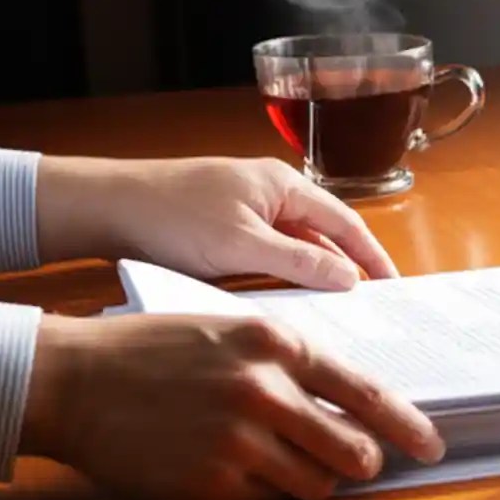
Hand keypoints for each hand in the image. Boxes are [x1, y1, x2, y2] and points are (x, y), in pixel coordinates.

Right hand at [21, 314, 444, 499]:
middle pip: (353, 449)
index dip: (407, 426)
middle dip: (362, 461)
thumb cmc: (156, 350)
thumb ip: (294, 364)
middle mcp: (265, 392)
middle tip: (359, 463)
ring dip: (315, 481)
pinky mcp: (211, 484)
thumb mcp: (232, 332)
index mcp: (277, 346)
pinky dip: (268, 494)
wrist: (75, 379)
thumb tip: (352, 403)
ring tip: (284, 463)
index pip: (366, 393)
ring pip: (317, 483)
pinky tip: (238, 472)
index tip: (430, 445)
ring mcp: (238, 441)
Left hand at [36, 155, 396, 289]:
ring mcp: (248, 211)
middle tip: (374, 307)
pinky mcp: (226, 230)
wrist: (104, 208)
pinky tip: (291, 305)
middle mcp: (272, 193)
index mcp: (284, 185)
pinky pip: (270, 257)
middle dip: (350, 269)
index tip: (395, 286)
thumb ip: (301, 262)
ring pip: (297, 249)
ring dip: (317, 277)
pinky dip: (286, 279)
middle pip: (325, 235)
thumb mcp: (242, 245)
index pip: (346, 222)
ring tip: (340, 313)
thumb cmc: (172, 216)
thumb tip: (351, 279)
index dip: (373, 255)